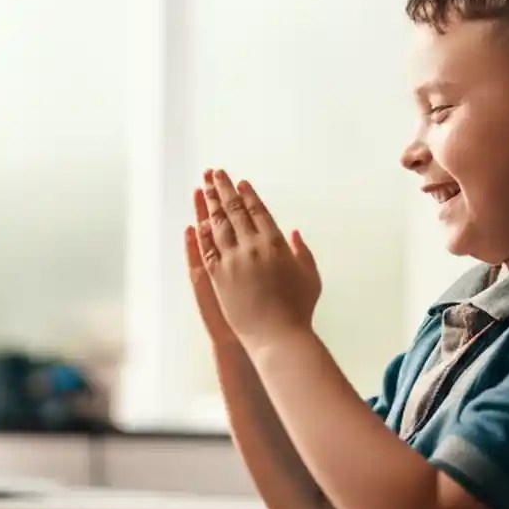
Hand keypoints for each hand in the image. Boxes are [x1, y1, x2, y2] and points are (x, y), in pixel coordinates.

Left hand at [191, 169, 320, 352]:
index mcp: (275, 244)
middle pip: (234, 210)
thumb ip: (302, 251)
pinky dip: (203, 233)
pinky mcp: (218, 276)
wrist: (277, 335)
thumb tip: (292, 231)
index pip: (258, 211)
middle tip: (215, 173)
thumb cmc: (299, 308)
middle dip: (224, 189)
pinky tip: (198, 220)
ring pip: (218, 225)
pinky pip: (208, 249)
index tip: (240, 182)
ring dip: (210, 204)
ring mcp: (233, 261)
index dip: (248, 195)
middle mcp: (252, 247)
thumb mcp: (310, 276)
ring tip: (204, 187)